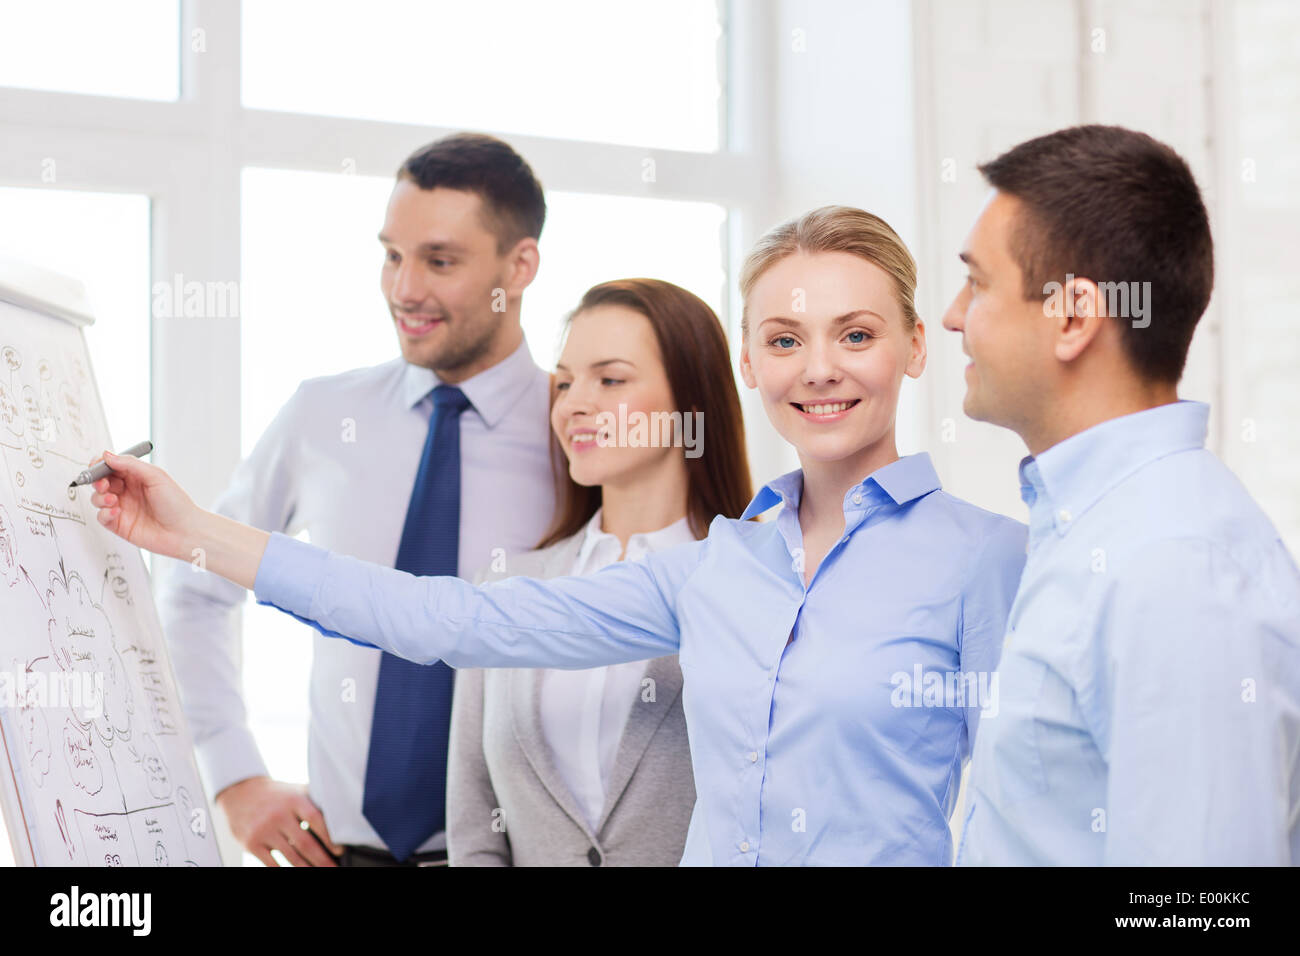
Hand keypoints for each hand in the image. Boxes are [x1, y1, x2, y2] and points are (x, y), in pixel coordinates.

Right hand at [89, 449, 200, 560]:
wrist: (185, 532)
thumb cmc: (177, 504)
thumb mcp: (156, 477)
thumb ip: (130, 464)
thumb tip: (108, 455)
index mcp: (137, 477)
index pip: (112, 466)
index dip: (101, 464)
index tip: (97, 464)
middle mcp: (128, 491)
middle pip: (101, 481)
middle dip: (97, 481)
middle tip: (103, 484)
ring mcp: (123, 508)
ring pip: (98, 498)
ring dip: (100, 497)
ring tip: (114, 500)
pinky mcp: (119, 524)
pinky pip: (101, 517)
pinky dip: (104, 513)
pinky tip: (116, 512)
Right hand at [216, 776, 343, 866]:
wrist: (240, 792)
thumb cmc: (277, 794)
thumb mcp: (296, 791)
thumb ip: (315, 800)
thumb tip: (342, 812)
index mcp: (294, 800)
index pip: (315, 819)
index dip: (329, 836)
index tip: (340, 850)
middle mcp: (279, 814)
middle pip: (305, 843)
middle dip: (322, 860)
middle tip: (334, 868)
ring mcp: (264, 830)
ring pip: (290, 856)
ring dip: (306, 869)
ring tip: (319, 872)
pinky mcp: (251, 843)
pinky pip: (271, 864)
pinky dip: (285, 871)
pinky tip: (296, 872)